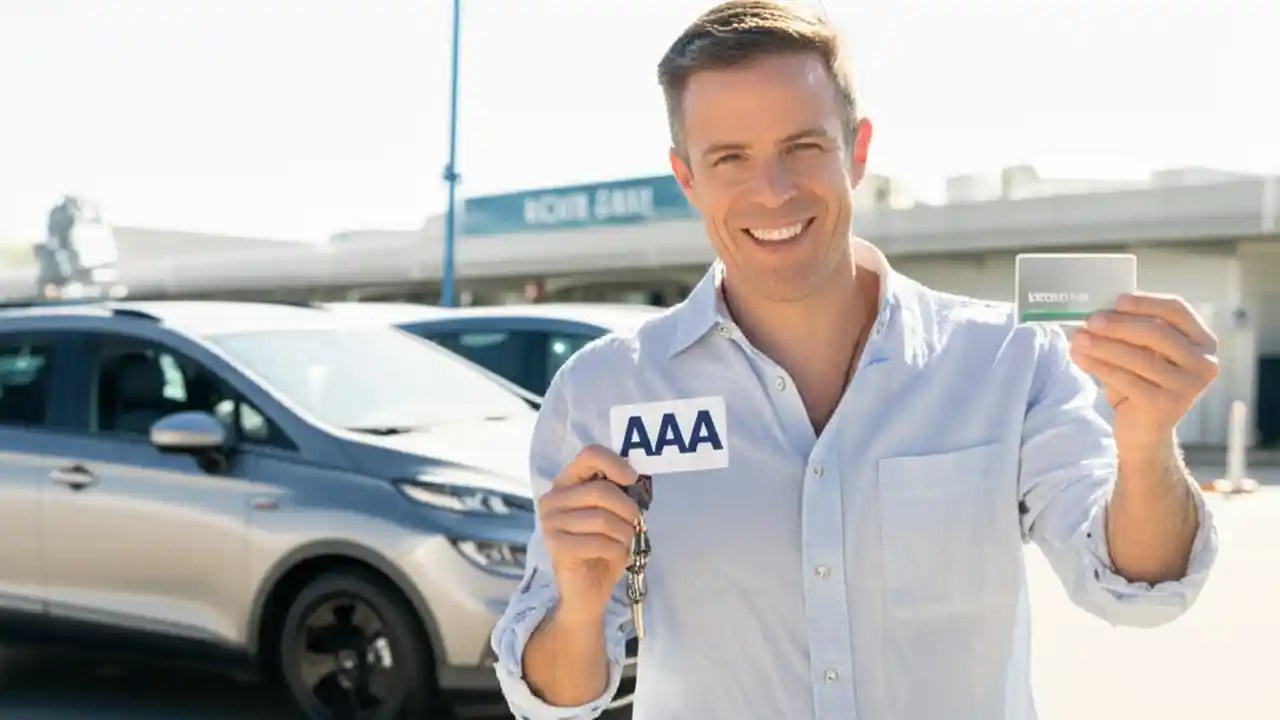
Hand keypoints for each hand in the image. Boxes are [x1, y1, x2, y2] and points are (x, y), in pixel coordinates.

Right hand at [537, 444, 639, 624]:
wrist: (587, 591)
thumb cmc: (602, 548)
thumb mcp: (612, 515)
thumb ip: (616, 492)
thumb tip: (634, 477)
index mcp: (565, 483)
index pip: (589, 455)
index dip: (615, 463)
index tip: (632, 479)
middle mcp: (552, 499)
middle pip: (601, 491)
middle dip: (627, 509)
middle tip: (634, 524)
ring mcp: (551, 523)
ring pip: (603, 519)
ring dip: (624, 534)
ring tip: (625, 543)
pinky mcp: (556, 547)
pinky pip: (599, 543)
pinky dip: (617, 551)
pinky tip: (617, 556)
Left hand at [1069, 292, 1219, 450]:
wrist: (1145, 432)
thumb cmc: (1142, 385)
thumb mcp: (1141, 354)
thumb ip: (1129, 334)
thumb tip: (1096, 314)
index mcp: (1203, 342)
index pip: (1177, 311)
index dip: (1146, 302)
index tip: (1117, 300)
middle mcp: (1204, 363)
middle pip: (1157, 333)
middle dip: (1120, 325)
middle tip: (1091, 320)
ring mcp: (1188, 387)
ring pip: (1140, 358)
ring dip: (1105, 345)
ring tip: (1078, 338)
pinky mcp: (1167, 406)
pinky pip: (1127, 380)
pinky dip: (1100, 367)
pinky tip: (1081, 358)